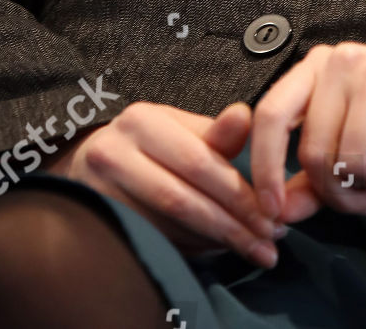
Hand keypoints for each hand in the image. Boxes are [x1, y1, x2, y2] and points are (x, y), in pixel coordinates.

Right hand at [42, 100, 284, 266]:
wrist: (91, 161)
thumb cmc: (150, 143)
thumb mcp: (181, 128)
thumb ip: (217, 132)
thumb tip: (246, 115)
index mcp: (141, 121)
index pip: (198, 162)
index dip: (238, 193)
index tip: (274, 216)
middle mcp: (113, 153)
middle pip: (181, 199)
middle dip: (232, 224)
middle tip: (269, 242)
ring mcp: (99, 191)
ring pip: (167, 226)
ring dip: (216, 242)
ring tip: (255, 250)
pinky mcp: (99, 221)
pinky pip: (154, 240)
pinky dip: (193, 248)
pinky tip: (220, 251)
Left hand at [249, 44, 365, 224]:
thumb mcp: (351, 141)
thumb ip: (313, 176)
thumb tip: (280, 212)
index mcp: (318, 66)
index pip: (271, 114)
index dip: (265, 167)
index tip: (272, 211)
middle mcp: (345, 60)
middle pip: (318, 153)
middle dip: (341, 193)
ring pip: (357, 163)